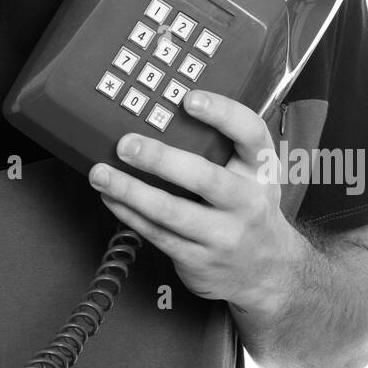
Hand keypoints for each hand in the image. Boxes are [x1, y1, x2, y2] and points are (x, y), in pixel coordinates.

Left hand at [88, 89, 299, 311]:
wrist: (266, 268)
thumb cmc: (247, 206)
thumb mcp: (251, 174)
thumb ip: (221, 146)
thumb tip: (163, 112)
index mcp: (260, 169)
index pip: (250, 133)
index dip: (222, 113)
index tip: (189, 99)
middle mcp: (247, 202)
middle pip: (204, 177)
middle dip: (160, 159)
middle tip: (126, 145)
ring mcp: (223, 235)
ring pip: (171, 211)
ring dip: (130, 190)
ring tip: (101, 173)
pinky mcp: (199, 259)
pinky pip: (158, 233)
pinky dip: (129, 213)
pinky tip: (111, 196)